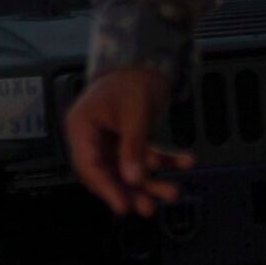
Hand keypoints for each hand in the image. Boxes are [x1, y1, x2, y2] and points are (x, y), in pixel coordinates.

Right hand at [64, 67, 194, 217]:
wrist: (147, 57)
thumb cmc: (131, 77)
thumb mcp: (134, 111)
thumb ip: (133, 145)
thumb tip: (134, 179)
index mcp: (81, 127)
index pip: (88, 166)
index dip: (106, 189)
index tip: (123, 206)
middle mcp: (93, 137)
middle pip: (108, 174)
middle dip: (130, 191)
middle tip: (149, 207)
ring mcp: (112, 140)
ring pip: (128, 170)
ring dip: (150, 182)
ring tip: (172, 192)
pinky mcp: (129, 139)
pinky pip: (146, 156)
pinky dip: (164, 161)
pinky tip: (184, 161)